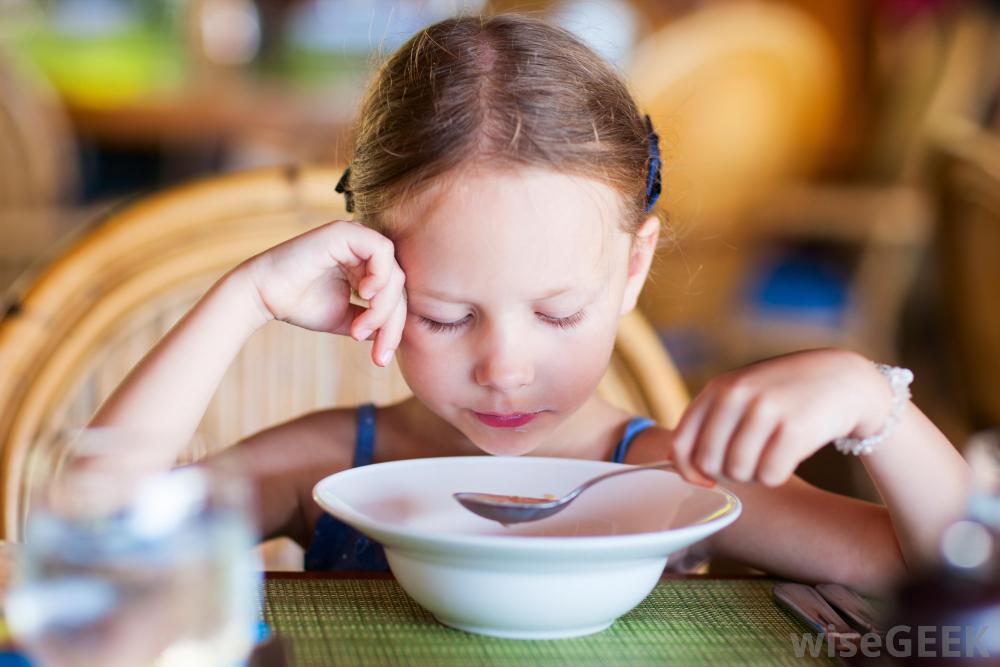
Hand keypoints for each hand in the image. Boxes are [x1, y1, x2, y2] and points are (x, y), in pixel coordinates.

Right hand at [238, 221, 405, 366]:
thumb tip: (396, 333)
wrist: (262, 296)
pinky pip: (382, 251)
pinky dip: (380, 277)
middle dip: (392, 324)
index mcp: (363, 265)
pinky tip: (363, 295)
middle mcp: (362, 249)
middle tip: (377, 353)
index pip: (394, 295)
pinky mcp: (345, 232)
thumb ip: (372, 321)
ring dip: (384, 307)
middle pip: (398, 287)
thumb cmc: (299, 304)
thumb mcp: (345, 318)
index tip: (380, 358)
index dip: (393, 327)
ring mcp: (355, 237)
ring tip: (360, 329)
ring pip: (394, 273)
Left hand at [668, 349, 892, 486]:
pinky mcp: (795, 427)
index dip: (688, 471)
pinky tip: (787, 457)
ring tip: (770, 456)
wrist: (842, 379)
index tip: (704, 480)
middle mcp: (737, 394)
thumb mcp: (741, 394)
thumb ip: (709, 422)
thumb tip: (679, 464)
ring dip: (754, 475)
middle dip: (726, 473)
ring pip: (738, 472)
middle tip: (748, 462)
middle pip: (709, 463)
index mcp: (717, 388)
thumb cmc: (783, 394)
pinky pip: (770, 476)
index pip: (681, 442)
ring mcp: (766, 409)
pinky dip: (777, 476)